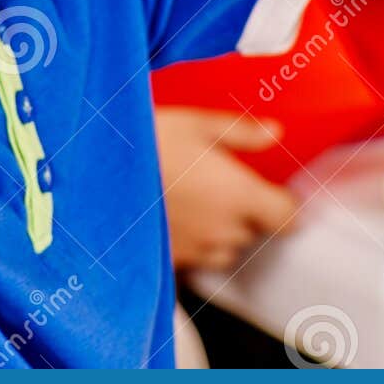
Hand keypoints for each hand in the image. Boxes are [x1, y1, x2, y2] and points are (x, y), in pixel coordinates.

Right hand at [155, 107, 297, 271]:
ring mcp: (197, 250)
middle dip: (245, 212)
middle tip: (219, 183)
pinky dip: (192, 241)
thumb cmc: (148, 140)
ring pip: (225, 248)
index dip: (284, 205)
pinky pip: (195, 258)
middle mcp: (224, 230)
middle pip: (254, 232)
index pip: (288, 218)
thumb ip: (241, 133)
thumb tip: (276, 132)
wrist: (96, 173)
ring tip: (194, 200)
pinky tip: (172, 215)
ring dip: (220, 230)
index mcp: (240, 196)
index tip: (272, 190)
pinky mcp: (171, 261)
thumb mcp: (196, 123)